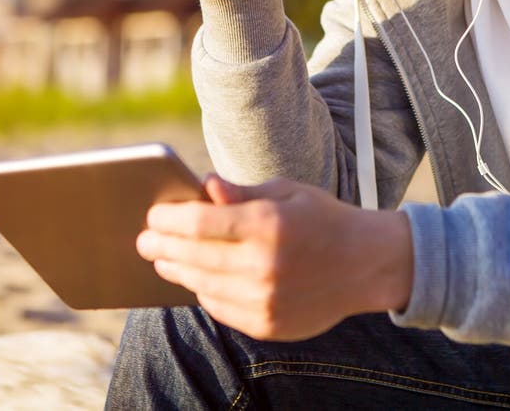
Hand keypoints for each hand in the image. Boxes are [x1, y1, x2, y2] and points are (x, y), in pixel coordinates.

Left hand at [137, 175, 412, 340]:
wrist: (365, 263)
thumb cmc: (321, 217)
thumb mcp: (285, 190)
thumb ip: (241, 192)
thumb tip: (203, 185)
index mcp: (268, 224)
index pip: (199, 222)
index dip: (168, 218)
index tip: (152, 214)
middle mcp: (264, 265)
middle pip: (193, 256)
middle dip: (161, 246)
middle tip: (143, 241)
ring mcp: (265, 299)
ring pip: (202, 285)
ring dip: (177, 271)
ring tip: (163, 259)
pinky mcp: (267, 324)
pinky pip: (220, 308)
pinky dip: (203, 291)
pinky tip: (196, 279)